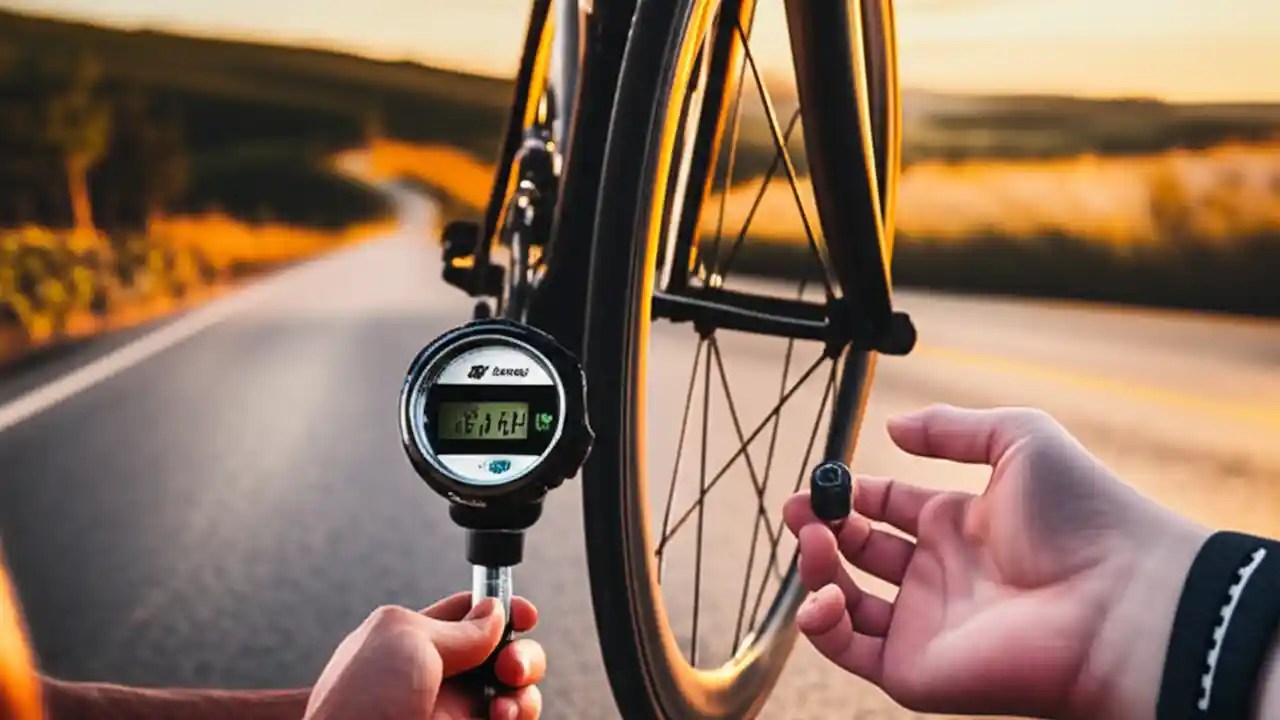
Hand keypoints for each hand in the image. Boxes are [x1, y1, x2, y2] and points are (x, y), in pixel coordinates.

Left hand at [304, 594, 543, 719]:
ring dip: (525, 686)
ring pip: (515, 688)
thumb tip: (495, 612)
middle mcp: (441, 675)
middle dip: (520, 651)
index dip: (500, 608)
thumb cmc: (364, 702)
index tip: (524, 614)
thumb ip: (458, 626)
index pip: (468, 613)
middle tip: (509, 665)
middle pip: (502, 650)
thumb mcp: (405, 639)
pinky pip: (514, 718)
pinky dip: (521, 713)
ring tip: (506, 698)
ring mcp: (457, 710)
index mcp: (415, 640)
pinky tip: (502, 716)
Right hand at [784, 405, 1207, 718]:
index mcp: (960, 526)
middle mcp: (940, 577)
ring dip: (817, 568)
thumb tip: (891, 428)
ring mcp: (925, 625)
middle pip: (859, 553)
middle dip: (821, 527)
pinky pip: (849, 651)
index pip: (888, 508)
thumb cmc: (1084, 515)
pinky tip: (823, 592)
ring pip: (845, 601)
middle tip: (796, 507)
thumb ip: (951, 428)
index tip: (824, 478)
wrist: (1120, 598)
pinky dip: (820, 625)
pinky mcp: (915, 669)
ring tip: (813, 538)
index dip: (852, 493)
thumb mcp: (1018, 438)